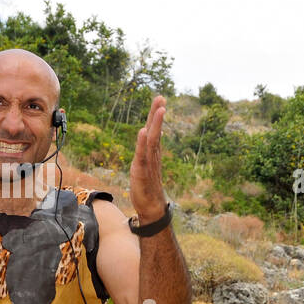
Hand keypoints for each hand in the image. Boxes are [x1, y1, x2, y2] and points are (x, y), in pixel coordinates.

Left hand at [130, 95, 167, 224]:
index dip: (156, 115)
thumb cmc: (146, 186)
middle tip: (161, 97)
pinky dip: (143, 142)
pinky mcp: (142, 171)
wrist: (151, 206)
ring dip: (155, 124)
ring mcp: (149, 162)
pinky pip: (143, 154)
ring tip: (160, 109)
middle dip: (157, 113)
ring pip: (153, 140)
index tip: (160, 99)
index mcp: (152, 152)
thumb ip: (145, 152)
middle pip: (155, 130)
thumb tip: (147, 138)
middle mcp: (152, 154)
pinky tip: (143, 131)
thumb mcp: (144, 165)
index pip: (154, 130)